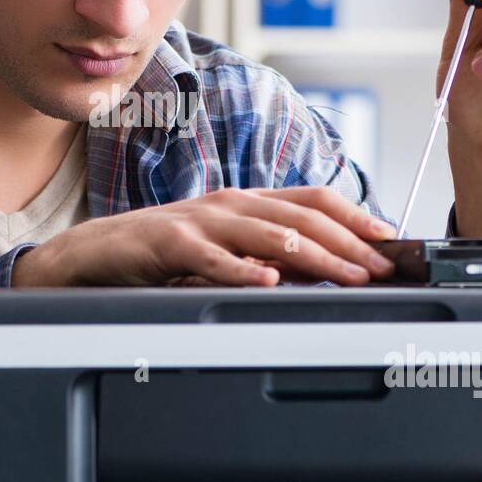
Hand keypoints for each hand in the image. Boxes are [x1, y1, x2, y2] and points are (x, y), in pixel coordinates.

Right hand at [11, 186, 396, 286]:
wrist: (93, 253)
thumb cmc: (159, 252)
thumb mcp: (220, 248)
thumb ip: (263, 254)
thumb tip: (320, 272)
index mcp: (244, 202)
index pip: (311, 199)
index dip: (353, 215)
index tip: (387, 238)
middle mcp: (229, 205)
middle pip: (300, 216)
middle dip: (346, 241)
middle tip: (378, 267)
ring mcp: (200, 221)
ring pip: (268, 233)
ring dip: (314, 256)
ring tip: (346, 275)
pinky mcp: (171, 243)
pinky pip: (213, 258)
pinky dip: (244, 271)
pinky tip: (269, 282)